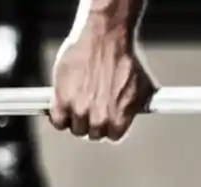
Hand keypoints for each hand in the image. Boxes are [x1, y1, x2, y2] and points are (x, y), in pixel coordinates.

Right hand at [49, 25, 155, 141]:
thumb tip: (140, 111)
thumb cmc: (124, 56)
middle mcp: (100, 119)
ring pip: (75, 128)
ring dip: (76, 118)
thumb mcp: (142, 86)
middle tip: (91, 107)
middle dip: (92, 122)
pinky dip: (59, 115)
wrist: (105, 36)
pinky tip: (63, 105)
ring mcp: (79, 110)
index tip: (105, 118)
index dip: (108, 125)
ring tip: (79, 102)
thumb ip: (138, 105)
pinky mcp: (62, 100)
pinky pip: (58, 120)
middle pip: (92, 134)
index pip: (112, 136)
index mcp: (120, 120)